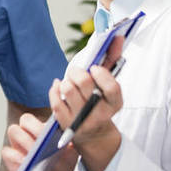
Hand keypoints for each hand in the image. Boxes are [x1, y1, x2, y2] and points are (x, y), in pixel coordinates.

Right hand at [5, 111, 77, 170]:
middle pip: (26, 119)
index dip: (45, 122)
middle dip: (34, 129)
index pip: (46, 115)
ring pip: (14, 130)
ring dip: (24, 141)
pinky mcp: (10, 157)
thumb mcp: (71, 158)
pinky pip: (7, 151)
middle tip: (42, 141)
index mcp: (45, 128)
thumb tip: (69, 144)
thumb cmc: (61, 168)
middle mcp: (30, 132)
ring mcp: (18, 143)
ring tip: (34, 154)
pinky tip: (25, 164)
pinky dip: (16, 157)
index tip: (50, 133)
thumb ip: (72, 148)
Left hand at [50, 35, 124, 170]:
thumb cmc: (100, 102)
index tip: (95, 68)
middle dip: (77, 72)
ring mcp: (82, 121)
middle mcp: (100, 114)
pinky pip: (56, 102)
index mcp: (115, 104)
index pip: (112, 88)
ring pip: (68, 90)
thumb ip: (113, 60)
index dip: (102, 75)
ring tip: (69, 81)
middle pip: (84, 84)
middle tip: (76, 71)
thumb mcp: (109, 85)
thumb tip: (117, 36)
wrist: (94, 134)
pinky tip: (58, 86)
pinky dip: (54, 90)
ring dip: (66, 80)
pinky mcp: (67, 125)